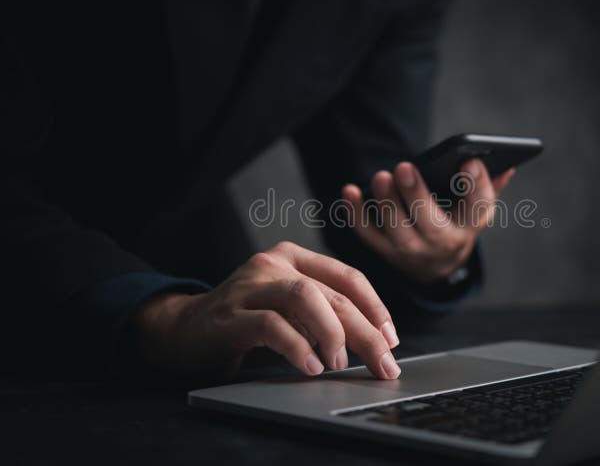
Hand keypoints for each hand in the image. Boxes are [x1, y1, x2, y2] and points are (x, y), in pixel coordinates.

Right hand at [128, 242, 400, 381]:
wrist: (181, 330)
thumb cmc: (244, 323)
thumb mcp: (288, 311)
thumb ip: (321, 315)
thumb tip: (374, 343)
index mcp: (293, 258)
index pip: (347, 277)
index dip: (375, 307)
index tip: (391, 338)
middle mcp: (273, 264)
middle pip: (333, 293)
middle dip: (365, 331)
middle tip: (383, 363)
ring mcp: (249, 285)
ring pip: (305, 298)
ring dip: (331, 333)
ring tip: (339, 363)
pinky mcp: (230, 314)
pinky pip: (271, 325)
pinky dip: (297, 348)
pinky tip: (310, 367)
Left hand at [342, 159, 513, 284]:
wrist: (436, 264)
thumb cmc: (456, 222)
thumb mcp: (476, 206)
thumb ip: (487, 184)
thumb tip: (507, 165)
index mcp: (470, 225)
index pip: (479, 207)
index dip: (476, 186)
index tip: (469, 162)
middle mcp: (443, 242)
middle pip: (432, 224)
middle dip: (417, 196)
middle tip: (404, 167)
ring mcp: (412, 251)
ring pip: (398, 233)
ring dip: (387, 205)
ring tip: (380, 177)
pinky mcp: (386, 251)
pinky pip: (368, 235)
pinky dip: (356, 215)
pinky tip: (349, 191)